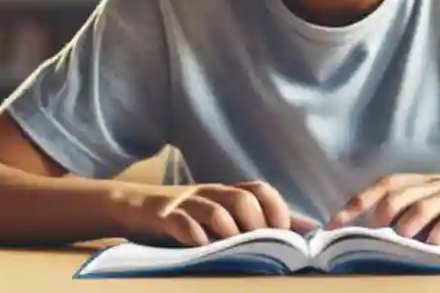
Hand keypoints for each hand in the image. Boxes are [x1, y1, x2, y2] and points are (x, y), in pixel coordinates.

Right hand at [118, 181, 318, 245]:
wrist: (133, 206)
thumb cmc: (184, 216)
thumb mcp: (222, 216)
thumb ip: (261, 221)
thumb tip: (307, 228)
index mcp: (225, 193)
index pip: (259, 190)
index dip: (277, 208)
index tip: (285, 233)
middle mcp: (209, 194)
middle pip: (241, 198)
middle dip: (255, 223)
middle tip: (259, 246)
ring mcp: (185, 203)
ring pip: (214, 209)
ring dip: (228, 231)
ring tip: (233, 249)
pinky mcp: (162, 216)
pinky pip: (181, 222)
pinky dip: (194, 235)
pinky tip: (201, 247)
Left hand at [326, 174, 439, 245]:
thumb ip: (420, 223)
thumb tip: (380, 240)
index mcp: (428, 184)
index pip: (385, 185)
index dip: (359, 201)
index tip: (336, 222)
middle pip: (400, 191)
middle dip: (377, 212)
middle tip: (366, 234)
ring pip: (425, 202)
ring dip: (408, 221)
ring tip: (398, 239)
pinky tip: (433, 244)